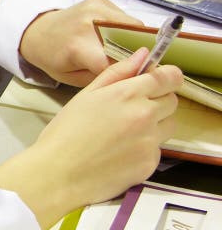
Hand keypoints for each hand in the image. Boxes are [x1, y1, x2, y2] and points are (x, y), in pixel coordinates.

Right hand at [0, 48, 182, 229]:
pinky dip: (143, 149)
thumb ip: (117, 73)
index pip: (169, 77)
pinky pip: (157, 150)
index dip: (166, 78)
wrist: (57, 174)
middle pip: (172, 101)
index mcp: (127, 94)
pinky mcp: (150, 164)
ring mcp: (150, 141)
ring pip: (168, 126)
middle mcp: (145, 116)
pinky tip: (119, 153)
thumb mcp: (85, 95)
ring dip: (155, 126)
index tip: (158, 82)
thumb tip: (143, 55)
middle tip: (131, 111)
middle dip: (158, 102)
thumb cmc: (64, 133)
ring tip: (124, 133)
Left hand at [19, 0, 141, 86]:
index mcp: (79, 47)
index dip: (134, 70)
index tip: (140, 77)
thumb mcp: (73, 78)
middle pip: (134, 40)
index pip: (119, 61)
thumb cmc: (54, 59)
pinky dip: (125, 29)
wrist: (38, 31)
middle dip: (139, 54)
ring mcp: (97, 8)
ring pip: (135, 26)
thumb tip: (134, 73)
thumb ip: (102, 77)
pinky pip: (126, 17)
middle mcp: (91, 23)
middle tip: (136, 64)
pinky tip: (111, 35)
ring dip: (134, 39)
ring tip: (121, 49)